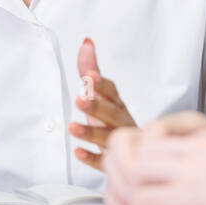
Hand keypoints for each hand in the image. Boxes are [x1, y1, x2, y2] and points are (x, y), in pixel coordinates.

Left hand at [68, 38, 136, 168]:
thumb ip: (91, 69)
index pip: (112, 92)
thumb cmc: (114, 121)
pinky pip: (103, 162)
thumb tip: (86, 42)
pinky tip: (78, 152)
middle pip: (111, 114)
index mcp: (118, 105)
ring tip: (72, 127)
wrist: (133, 154)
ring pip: (107, 138)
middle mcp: (121, 122)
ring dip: (90, 132)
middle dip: (96, 106)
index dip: (101, 85)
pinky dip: (91, 157)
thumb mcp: (103, 95)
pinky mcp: (112, 162)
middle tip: (80, 99)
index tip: (90, 76)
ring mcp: (118, 143)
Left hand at [102, 112, 205, 204]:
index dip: (140, 152)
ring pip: (139, 170)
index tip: (138, 173)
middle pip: (144, 146)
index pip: (161, 129)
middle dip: (128, 172)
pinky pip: (145, 200)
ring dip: (131, 193)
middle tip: (129, 197)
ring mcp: (199, 170)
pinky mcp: (193, 198)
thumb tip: (180, 172)